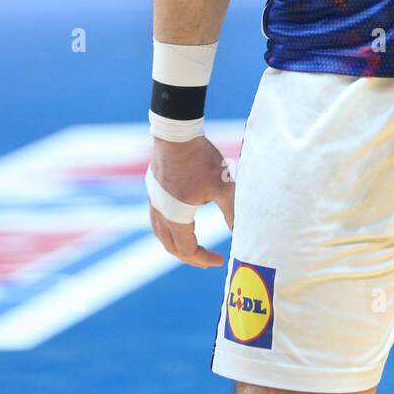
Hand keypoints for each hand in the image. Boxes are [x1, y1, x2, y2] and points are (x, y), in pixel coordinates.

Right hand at [147, 135, 235, 268]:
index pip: (187, 250)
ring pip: (161, 233)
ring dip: (177, 244)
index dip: (204, 259)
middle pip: (171, 246)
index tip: (220, 260)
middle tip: (207, 259)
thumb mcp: (223, 187)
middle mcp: (160, 213)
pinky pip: (157, 218)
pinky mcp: (152, 189)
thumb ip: (232, 213)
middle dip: (190, 256)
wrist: (176, 133)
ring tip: (192, 245)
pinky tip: (181, 220)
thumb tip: (241, 234)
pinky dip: (169, 228)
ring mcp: (153, 201)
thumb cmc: (200, 160)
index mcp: (176, 218)